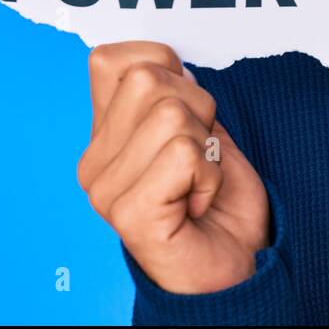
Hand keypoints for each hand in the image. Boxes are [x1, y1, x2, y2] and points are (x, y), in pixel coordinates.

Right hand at [78, 41, 269, 293]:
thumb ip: (176, 96)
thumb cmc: (221, 204)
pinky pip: (184, 154)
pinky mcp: (128, 214)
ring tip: (198, 182)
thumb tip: (172, 66)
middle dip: (198, 107)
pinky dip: (209, 174)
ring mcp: (105, 191)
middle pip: (149, 79)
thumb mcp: (201, 133)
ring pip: (172, 113)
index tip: (186, 111)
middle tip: (200, 155)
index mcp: (105, 137)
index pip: (111, 59)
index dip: (164, 66)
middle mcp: (94, 163)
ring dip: (207, 144)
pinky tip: (198, 203)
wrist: (234, 269)